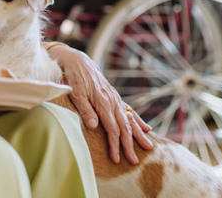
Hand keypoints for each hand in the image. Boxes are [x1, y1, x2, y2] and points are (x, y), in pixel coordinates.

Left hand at [48, 44, 152, 163]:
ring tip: (148, 146)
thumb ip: (85, 109)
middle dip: (129, 145)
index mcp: (103, 102)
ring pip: (129, 119)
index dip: (115, 145)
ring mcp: (115, 98)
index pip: (112, 129)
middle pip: (124, 127)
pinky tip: (145, 128)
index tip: (116, 159)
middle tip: (135, 161)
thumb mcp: (75, 92)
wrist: (76, 60)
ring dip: (138, 134)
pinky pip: (128, 110)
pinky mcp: (114, 96)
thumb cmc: (73, 77)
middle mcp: (112, 101)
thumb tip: (94, 126)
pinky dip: (137, 120)